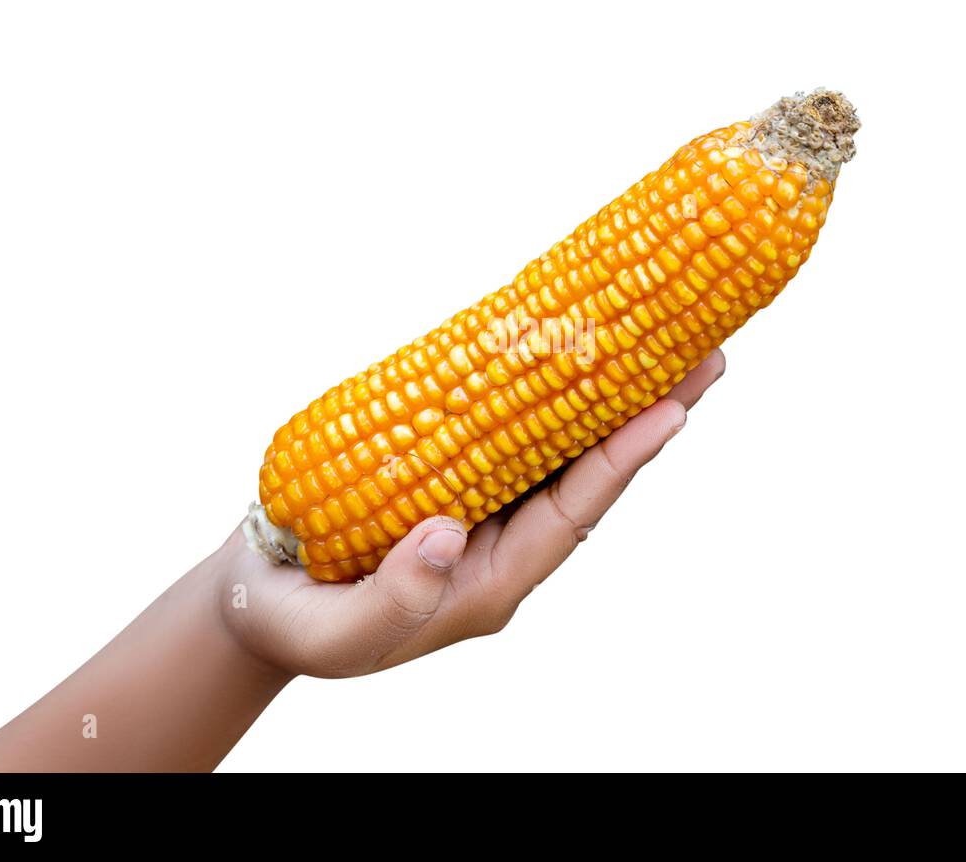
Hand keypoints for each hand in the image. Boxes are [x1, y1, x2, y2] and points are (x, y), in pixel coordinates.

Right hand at [218, 350, 725, 678]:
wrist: (261, 601)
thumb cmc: (298, 629)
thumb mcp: (338, 635)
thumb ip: (394, 600)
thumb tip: (446, 534)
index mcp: (491, 584)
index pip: (571, 517)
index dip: (621, 463)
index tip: (672, 410)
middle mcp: (501, 539)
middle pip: (585, 469)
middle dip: (643, 411)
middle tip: (704, 352)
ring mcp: (480, 501)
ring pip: (556, 437)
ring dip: (606, 386)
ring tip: (663, 330)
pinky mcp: (450, 468)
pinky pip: (506, 418)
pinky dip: (537, 378)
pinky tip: (563, 338)